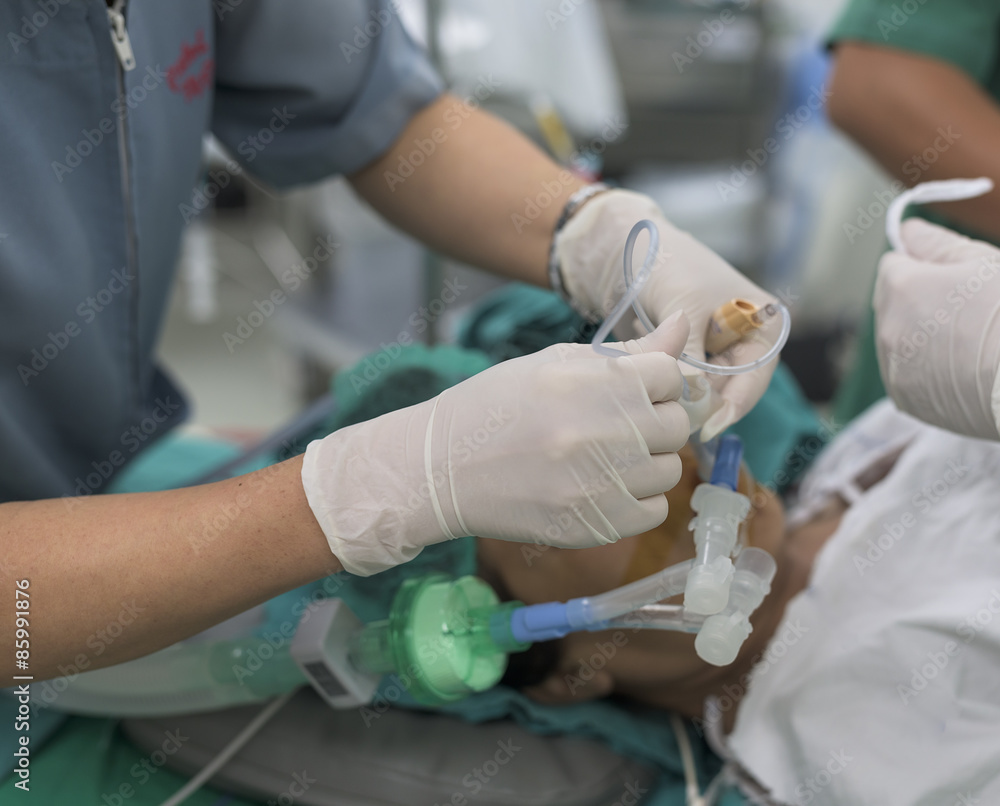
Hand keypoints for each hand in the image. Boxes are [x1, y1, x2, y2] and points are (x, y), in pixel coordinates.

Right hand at [301, 315, 691, 575]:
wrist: (444, 467)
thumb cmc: (498, 405)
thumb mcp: (557, 362)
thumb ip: (627, 351)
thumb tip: (682, 323)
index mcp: (599, 381)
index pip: (672, 374)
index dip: (653, 380)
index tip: (628, 389)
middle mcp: (608, 432)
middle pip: (677, 423)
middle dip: (654, 420)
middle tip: (614, 425)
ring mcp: (604, 483)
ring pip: (670, 470)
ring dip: (647, 462)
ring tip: (603, 456)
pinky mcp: (598, 525)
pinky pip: (654, 511)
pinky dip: (636, 500)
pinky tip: (601, 486)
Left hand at [556, 189, 779, 439]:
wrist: (632, 252)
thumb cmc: (670, 266)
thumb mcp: (685, 309)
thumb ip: (693, 357)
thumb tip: (695, 403)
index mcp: (763, 324)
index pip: (755, 377)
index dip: (732, 405)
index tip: (707, 427)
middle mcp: (745, 343)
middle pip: (730, 391)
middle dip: (703, 404)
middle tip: (673, 417)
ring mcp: (716, 354)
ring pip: (704, 393)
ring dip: (681, 395)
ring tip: (656, 386)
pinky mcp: (689, 361)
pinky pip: (682, 386)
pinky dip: (667, 385)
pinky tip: (649, 375)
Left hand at [874, 218, 999, 438]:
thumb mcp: (982, 262)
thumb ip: (937, 244)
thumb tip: (908, 229)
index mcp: (900, 290)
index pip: (892, 266)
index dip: (920, 266)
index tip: (947, 274)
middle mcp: (887, 331)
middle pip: (890, 304)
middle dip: (917, 301)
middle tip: (965, 308)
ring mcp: (894, 369)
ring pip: (897, 342)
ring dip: (919, 337)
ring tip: (968, 341)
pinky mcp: (908, 400)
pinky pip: (906, 376)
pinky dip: (926, 370)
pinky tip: (963, 369)